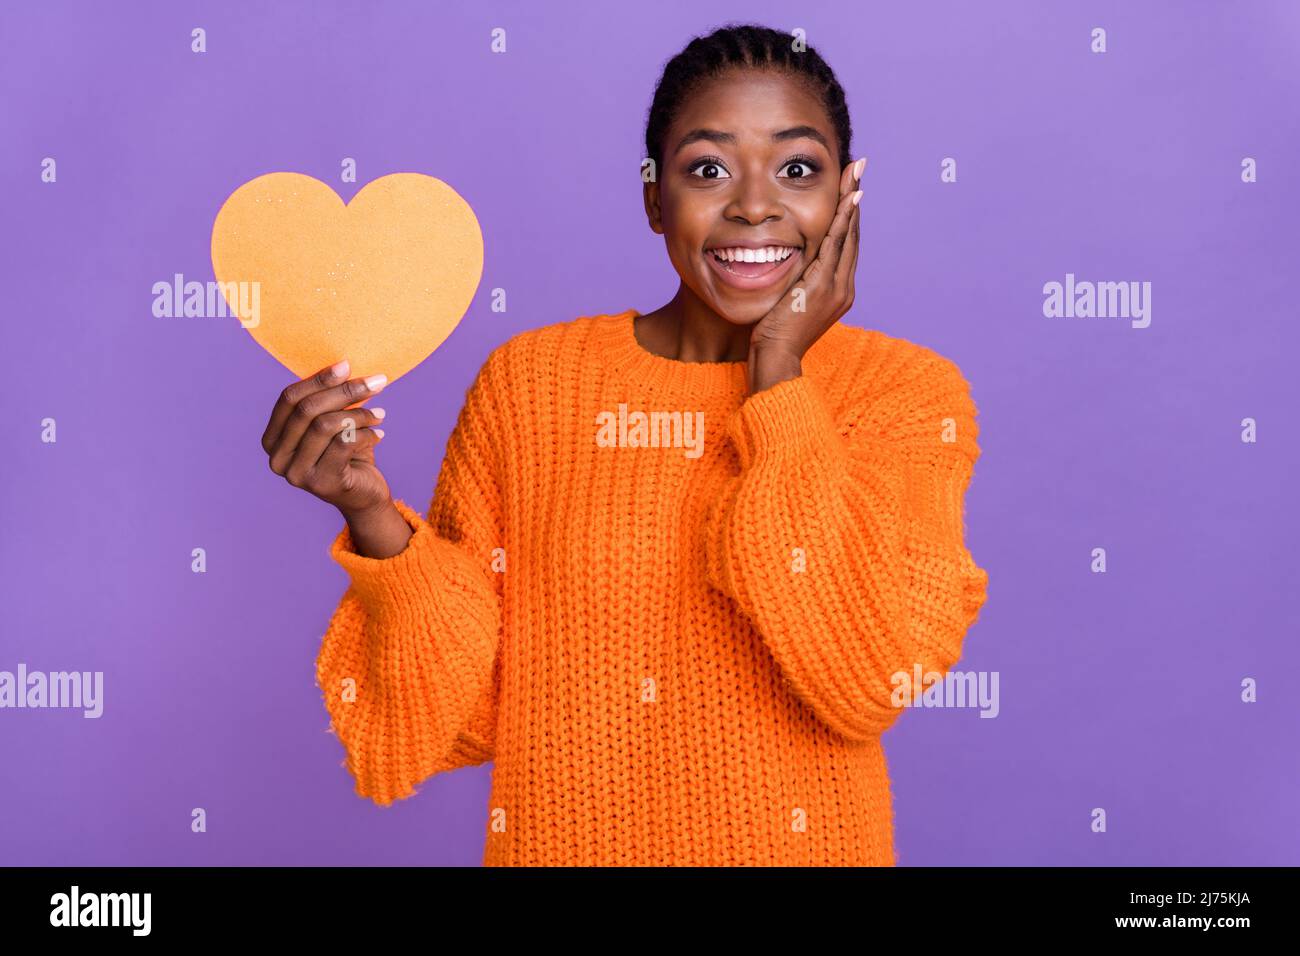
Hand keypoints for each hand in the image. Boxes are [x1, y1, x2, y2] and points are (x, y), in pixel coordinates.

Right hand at [262, 360, 391, 520]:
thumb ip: (326, 401)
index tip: (347, 365)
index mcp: (272, 439)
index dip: (318, 379)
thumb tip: (342, 366)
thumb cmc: (347, 455)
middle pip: (307, 410)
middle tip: (377, 382)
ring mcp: (297, 474)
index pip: (289, 399)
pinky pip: (344, 444)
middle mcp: (277, 459)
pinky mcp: (322, 484)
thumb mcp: (331, 425)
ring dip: (359, 414)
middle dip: (345, 391)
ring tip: (379, 415)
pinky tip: (379, 434)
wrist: (364, 497)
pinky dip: (366, 434)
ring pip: (326, 426)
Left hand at [747, 156, 864, 392]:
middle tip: (858, 168)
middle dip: (854, 199)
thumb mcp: (786, 305)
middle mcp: (843, 288)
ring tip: (856, 172)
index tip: (850, 188)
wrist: (775, 361)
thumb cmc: (772, 339)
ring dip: (852, 201)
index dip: (848, 214)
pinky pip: (836, 246)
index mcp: (836, 292)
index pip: (845, 245)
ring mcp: (836, 288)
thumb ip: (792, 285)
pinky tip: (847, 199)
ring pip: (848, 235)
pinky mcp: (823, 287)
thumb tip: (785, 269)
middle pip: (852, 234)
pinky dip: (843, 221)